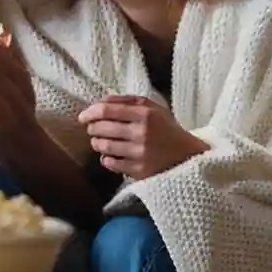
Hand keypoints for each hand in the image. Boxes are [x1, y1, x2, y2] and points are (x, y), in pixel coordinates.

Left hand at [77, 95, 208, 178]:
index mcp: (145, 114)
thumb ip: (126, 101)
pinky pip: (109, 163)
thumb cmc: (167, 129)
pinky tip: (112, 155)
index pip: (107, 110)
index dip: (90, 112)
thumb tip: (99, 102)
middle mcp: (142, 133)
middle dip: (92, 128)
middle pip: (101, 128)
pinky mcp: (138, 171)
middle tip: (93, 129)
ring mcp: (139, 153)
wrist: (188, 157)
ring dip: (97, 143)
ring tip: (102, 141)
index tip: (83, 116)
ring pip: (103, 147)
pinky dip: (106, 158)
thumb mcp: (153, 108)